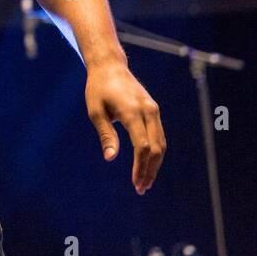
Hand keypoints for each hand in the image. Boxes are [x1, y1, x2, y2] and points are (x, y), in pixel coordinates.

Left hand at [85, 61, 165, 193]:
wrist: (110, 67)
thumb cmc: (98, 89)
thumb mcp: (95, 111)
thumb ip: (105, 135)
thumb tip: (111, 158)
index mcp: (132, 111)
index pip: (142, 145)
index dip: (140, 166)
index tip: (135, 182)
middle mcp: (148, 111)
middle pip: (156, 148)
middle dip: (150, 170)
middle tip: (141, 188)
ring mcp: (153, 110)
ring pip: (161, 143)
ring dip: (155, 164)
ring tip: (144, 182)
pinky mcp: (154, 111)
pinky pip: (159, 136)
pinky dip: (156, 152)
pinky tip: (148, 165)